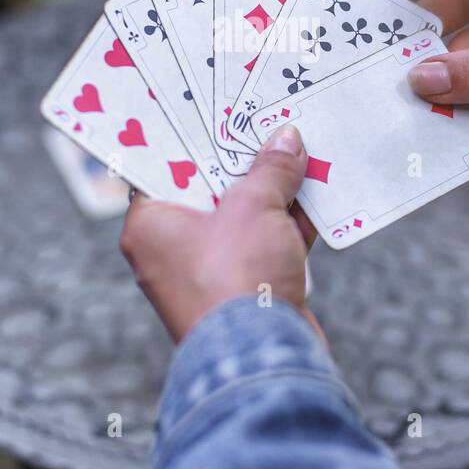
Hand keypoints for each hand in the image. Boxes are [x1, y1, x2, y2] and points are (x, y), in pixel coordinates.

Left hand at [119, 125, 317, 342]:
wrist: (264, 360)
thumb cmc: (235, 279)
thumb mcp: (254, 206)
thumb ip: (270, 169)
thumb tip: (287, 140)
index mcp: (151, 225)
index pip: (163, 166)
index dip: (193, 136)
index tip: (215, 108)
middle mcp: (172, 249)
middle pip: (208, 188)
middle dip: (243, 159)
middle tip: (265, 119)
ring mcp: (209, 272)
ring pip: (243, 216)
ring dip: (274, 189)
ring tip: (301, 147)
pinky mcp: (244, 290)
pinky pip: (265, 244)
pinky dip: (289, 223)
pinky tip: (318, 193)